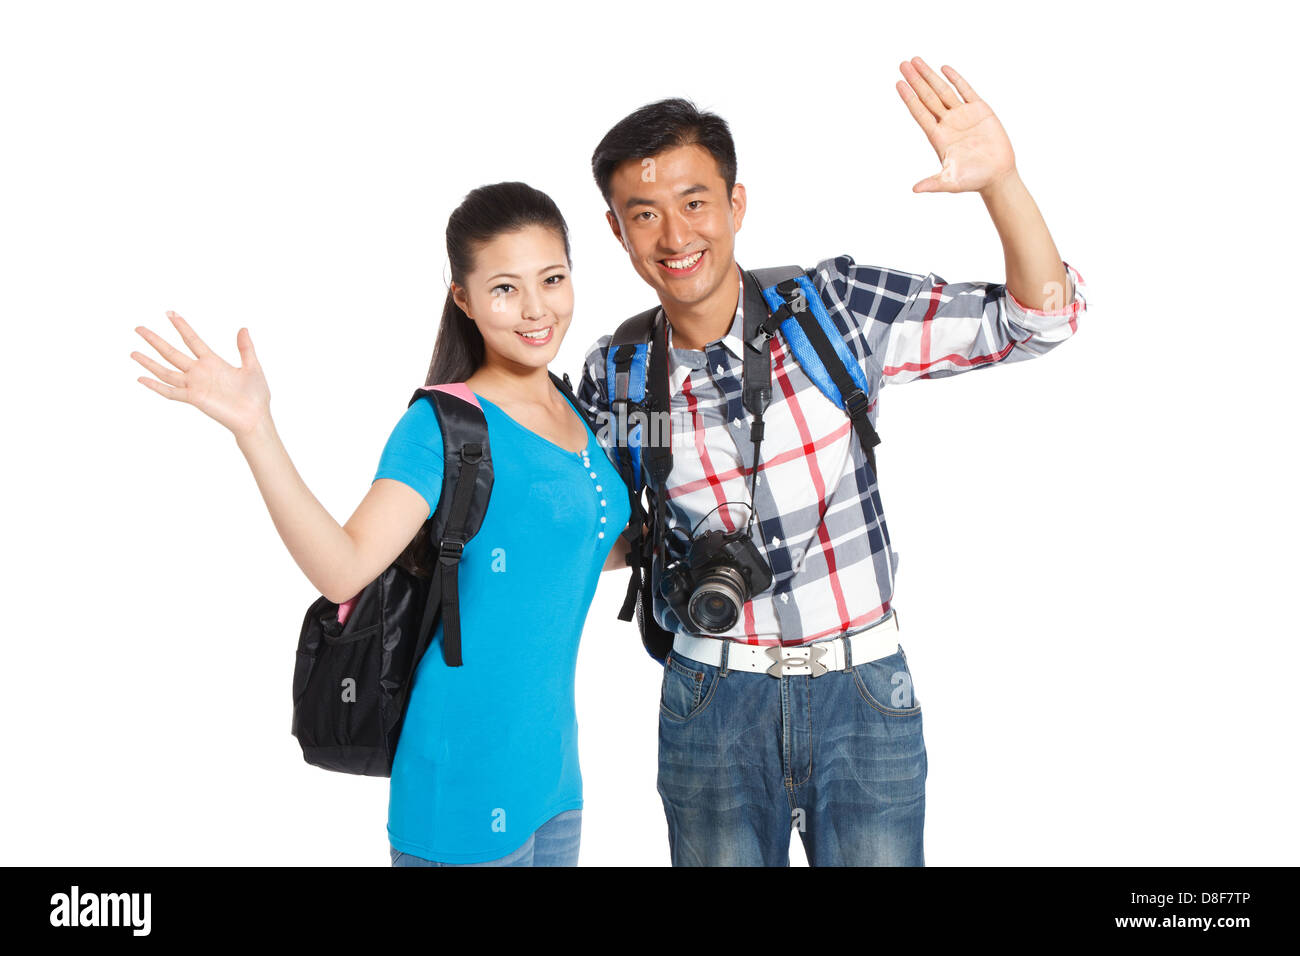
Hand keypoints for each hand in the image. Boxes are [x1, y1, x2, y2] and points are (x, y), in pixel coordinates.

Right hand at [131, 311, 271, 438]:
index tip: (169, 313)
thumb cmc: (256, 396)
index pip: (192, 340)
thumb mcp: (253, 367)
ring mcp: (195, 385)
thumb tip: (243, 328)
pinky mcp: (194, 398)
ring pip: (166, 371)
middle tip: (139, 328)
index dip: (181, 326)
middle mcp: (200, 372)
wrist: (255, 418)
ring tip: (133, 352)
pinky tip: (141, 378)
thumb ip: (246, 348)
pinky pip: (170, 392)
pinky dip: (155, 386)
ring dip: (149, 362)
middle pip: (172, 353)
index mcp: (213, 362)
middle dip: (155, 340)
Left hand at [896, 57, 1015, 194]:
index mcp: (938, 137)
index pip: (919, 112)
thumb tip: (915, 190)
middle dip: (916, 80)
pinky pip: (965, 90)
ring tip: (916, 61)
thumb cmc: (973, 180)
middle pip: (927, 97)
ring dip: (930, 76)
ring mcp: (963, 115)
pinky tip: (944, 68)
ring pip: (943, 91)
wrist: (997, 175)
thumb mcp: (950, 182)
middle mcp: (947, 123)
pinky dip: (956, 79)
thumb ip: (933, 183)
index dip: (909, 98)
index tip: (898, 83)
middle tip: (903, 64)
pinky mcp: (980, 111)